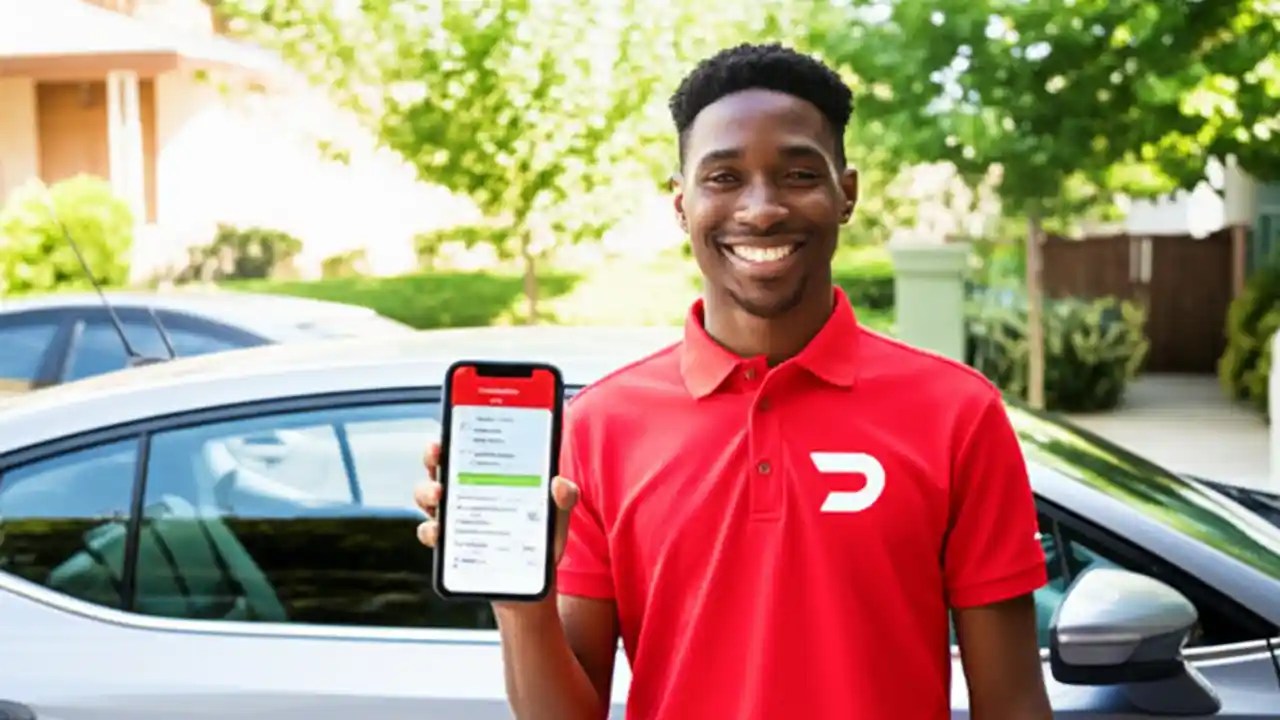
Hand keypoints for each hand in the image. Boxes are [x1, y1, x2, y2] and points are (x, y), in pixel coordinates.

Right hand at [414, 441, 579, 572]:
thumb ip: (564, 496)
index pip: (468, 446)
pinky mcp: (450, 546)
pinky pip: (430, 534)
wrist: (533, 580)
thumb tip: (561, 484)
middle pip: (440, 466)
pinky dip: (430, 531)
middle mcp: (466, 491)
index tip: (453, 420)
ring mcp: (455, 517)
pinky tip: (439, 531)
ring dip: (427, 491)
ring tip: (439, 494)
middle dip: (432, 456)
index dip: (458, 430)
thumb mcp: (557, 512)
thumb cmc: (541, 535)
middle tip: (437, 453)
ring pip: (428, 497)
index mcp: (489, 474)